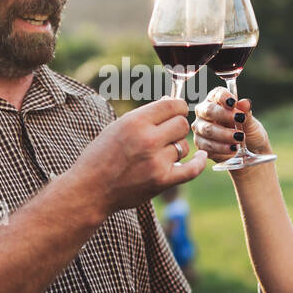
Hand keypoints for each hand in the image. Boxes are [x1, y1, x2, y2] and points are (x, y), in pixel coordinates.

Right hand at [75, 97, 207, 213]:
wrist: (90, 189)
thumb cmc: (101, 156)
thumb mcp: (117, 127)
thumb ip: (145, 116)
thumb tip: (170, 103)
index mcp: (135, 121)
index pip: (172, 105)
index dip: (177, 107)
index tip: (175, 112)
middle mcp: (148, 139)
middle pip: (182, 124)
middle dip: (177, 126)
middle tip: (166, 134)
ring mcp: (156, 162)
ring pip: (183, 146)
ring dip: (176, 148)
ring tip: (160, 153)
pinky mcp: (162, 181)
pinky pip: (192, 169)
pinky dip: (199, 162)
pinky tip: (202, 156)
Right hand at [191, 87, 271, 164]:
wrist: (251, 154)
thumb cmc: (250, 134)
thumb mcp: (252, 124)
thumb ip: (247, 114)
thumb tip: (245, 102)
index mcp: (218, 101)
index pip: (217, 94)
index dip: (224, 97)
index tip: (234, 102)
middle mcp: (205, 113)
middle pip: (208, 110)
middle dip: (223, 114)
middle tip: (240, 119)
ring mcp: (201, 128)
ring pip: (207, 129)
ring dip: (224, 134)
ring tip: (239, 138)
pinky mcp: (201, 144)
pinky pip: (207, 145)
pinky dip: (221, 147)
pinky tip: (232, 149)